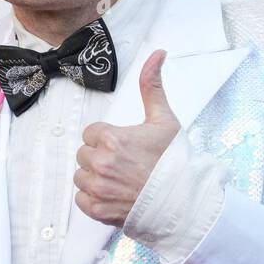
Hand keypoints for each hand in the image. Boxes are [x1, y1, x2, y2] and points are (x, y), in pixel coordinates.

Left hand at [75, 49, 180, 225]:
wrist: (182, 203)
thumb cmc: (174, 163)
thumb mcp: (164, 120)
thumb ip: (152, 86)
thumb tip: (157, 54)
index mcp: (112, 138)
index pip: (91, 133)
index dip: (107, 139)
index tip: (124, 148)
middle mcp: (101, 162)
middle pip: (84, 154)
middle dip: (100, 157)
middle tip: (124, 165)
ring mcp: (97, 187)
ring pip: (81, 176)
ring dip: (95, 178)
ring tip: (120, 180)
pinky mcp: (96, 209)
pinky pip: (81, 199)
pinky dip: (94, 198)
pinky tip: (114, 195)